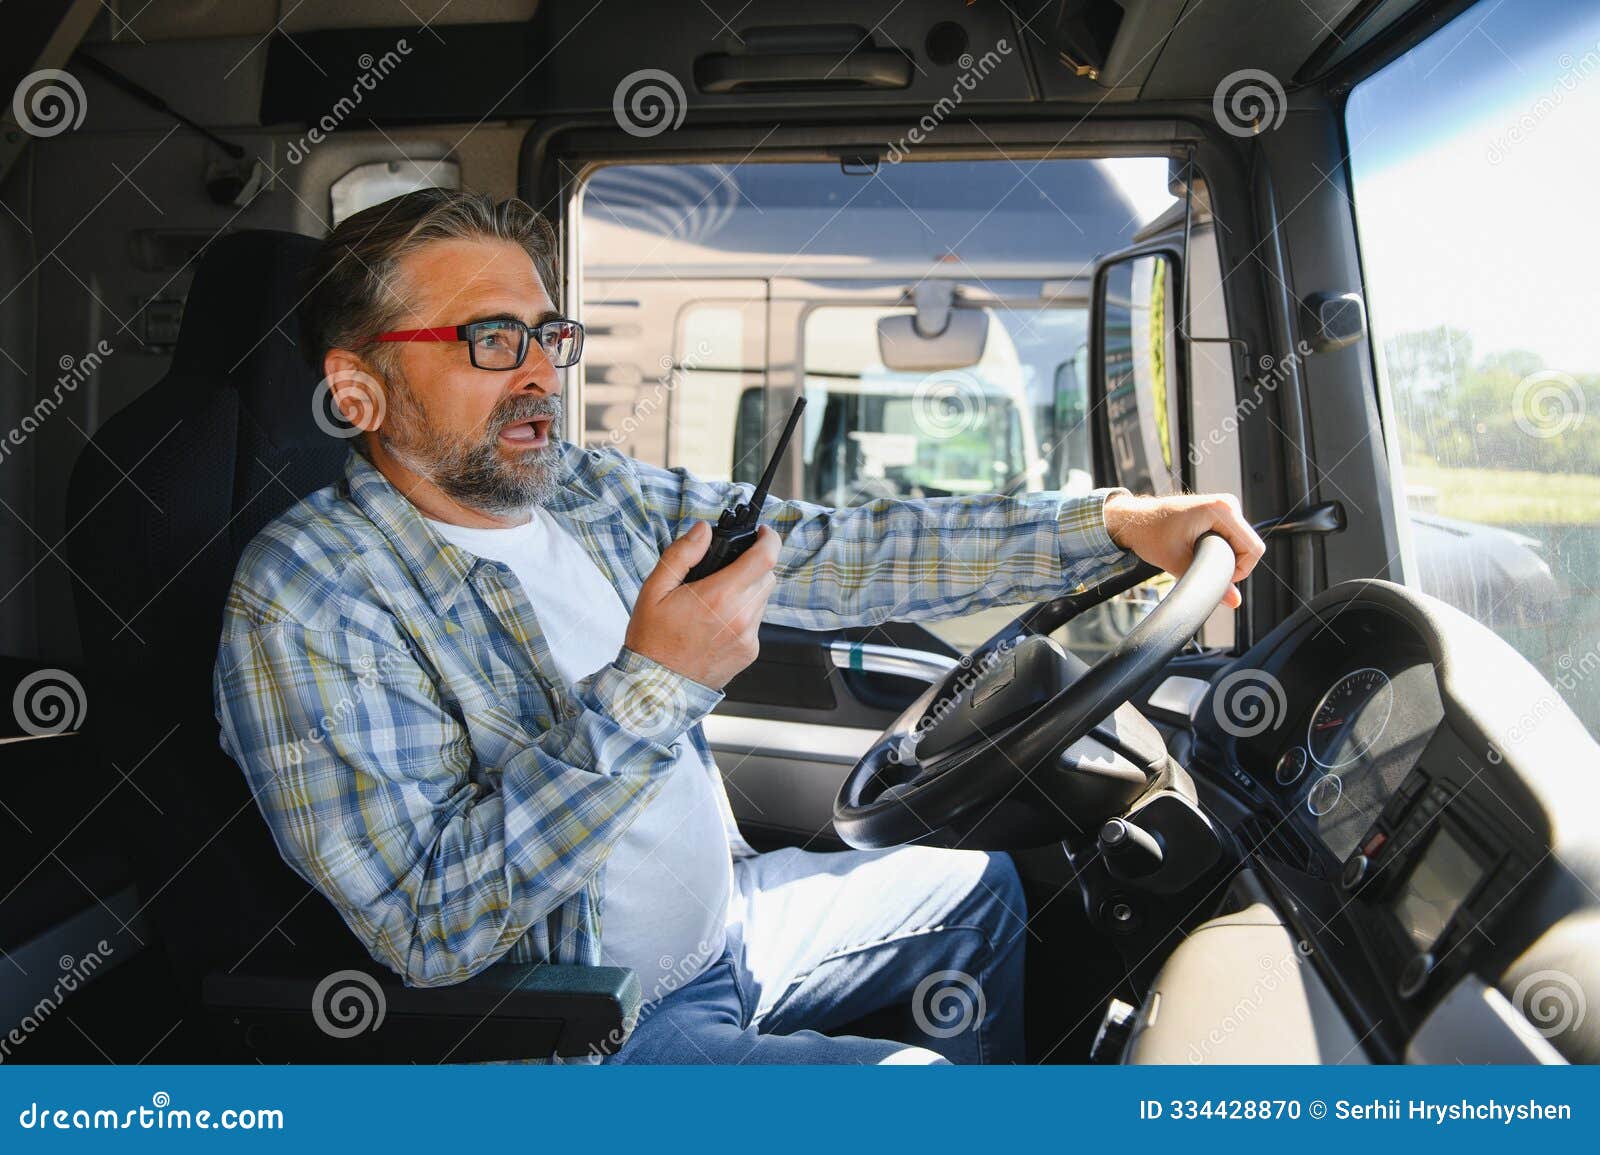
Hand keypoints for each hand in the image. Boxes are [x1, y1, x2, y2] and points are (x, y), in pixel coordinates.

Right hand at [626, 522, 780, 688]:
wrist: (656, 687)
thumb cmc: (652, 640)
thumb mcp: (655, 589)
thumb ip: (682, 554)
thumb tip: (703, 530)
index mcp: (720, 595)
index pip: (766, 557)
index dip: (769, 538)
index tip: (761, 533)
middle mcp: (741, 616)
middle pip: (768, 576)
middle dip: (753, 566)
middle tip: (727, 569)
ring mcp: (748, 637)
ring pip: (762, 599)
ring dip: (748, 591)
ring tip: (717, 598)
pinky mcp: (750, 652)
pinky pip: (756, 622)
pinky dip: (743, 614)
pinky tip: (717, 621)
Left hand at [1102, 491, 1265, 609]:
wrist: (1134, 520)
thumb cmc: (1150, 534)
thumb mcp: (1177, 562)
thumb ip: (1208, 581)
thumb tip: (1235, 601)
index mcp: (1223, 510)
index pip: (1253, 549)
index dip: (1239, 570)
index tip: (1214, 576)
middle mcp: (1228, 505)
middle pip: (1248, 548)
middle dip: (1230, 565)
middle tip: (1198, 565)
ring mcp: (1225, 508)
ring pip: (1241, 545)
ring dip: (1223, 558)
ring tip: (1194, 554)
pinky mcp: (1220, 514)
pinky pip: (1232, 540)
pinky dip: (1219, 550)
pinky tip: (1196, 549)